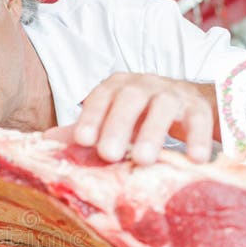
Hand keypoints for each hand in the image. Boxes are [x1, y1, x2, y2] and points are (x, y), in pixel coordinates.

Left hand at [44, 71, 216, 164]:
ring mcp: (172, 94)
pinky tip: (196, 160)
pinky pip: (200, 120)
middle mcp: (143, 86)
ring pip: (163, 107)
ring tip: (145, 160)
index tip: (82, 140)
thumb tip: (45, 141)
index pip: (100, 97)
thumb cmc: (138, 116)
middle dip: (118, 125)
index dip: (91, 117)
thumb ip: (83, 131)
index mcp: (116, 87)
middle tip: (109, 154)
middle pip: (130, 99)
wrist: (188, 102)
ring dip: (154, 133)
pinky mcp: (199, 108)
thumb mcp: (111, 121)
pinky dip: (199, 139)